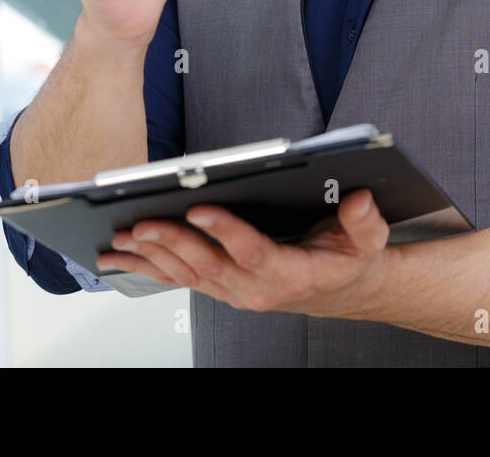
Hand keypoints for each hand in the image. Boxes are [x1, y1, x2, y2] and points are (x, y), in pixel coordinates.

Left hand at [96, 189, 392, 318]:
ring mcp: (234, 291)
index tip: (200, 207)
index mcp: (289, 273)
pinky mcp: (220, 287)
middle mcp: (255, 288)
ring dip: (152, 255)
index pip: (252, 251)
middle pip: (208, 264)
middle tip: (144, 221)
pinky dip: (147, 267)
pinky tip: (120, 257)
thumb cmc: (348, 260)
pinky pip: (179, 280)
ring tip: (122, 236)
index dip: (224, 230)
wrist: (342, 290)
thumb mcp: (369, 240)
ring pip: (186, 274)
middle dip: (172, 241)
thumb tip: (359, 200)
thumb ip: (365, 221)